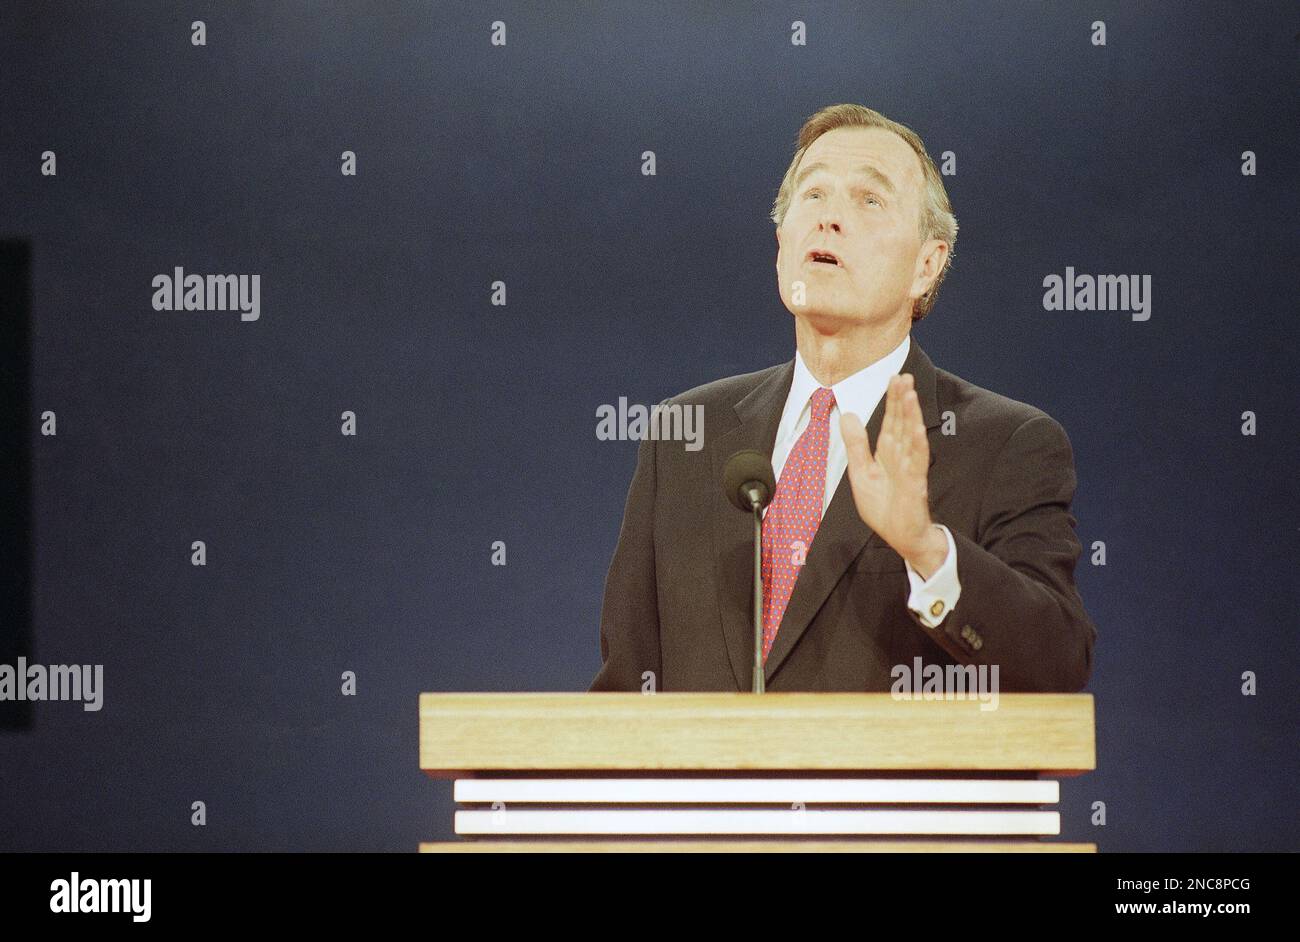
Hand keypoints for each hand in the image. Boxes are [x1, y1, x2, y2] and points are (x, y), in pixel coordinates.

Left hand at [840, 373, 945, 573]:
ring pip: (911, 437)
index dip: (892, 400)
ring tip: (910, 394)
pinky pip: (916, 463)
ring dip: (911, 416)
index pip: (891, 420)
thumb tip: (848, 415)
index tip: (894, 377)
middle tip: (904, 375)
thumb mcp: (861, 472)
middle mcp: (901, 456)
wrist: (900, 536)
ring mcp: (909, 469)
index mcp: (888, 452)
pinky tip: (918, 431)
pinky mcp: (914, 485)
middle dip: (903, 399)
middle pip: (902, 423)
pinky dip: (918, 446)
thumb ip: (856, 444)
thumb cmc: (884, 507)